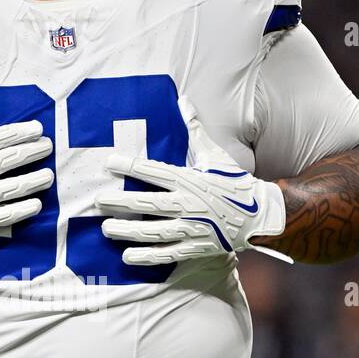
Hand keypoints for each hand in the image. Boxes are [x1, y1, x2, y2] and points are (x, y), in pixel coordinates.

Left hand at [95, 119, 288, 264]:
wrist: (260, 214)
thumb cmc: (234, 182)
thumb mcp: (214, 154)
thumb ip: (195, 130)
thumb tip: (184, 101)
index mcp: (188, 179)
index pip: (153, 171)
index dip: (129, 166)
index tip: (109, 163)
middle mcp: (186, 204)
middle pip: (146, 203)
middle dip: (119, 202)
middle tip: (97, 201)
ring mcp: (190, 227)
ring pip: (152, 231)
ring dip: (127, 230)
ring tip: (106, 228)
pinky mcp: (195, 247)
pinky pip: (167, 254)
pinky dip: (146, 256)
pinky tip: (127, 256)